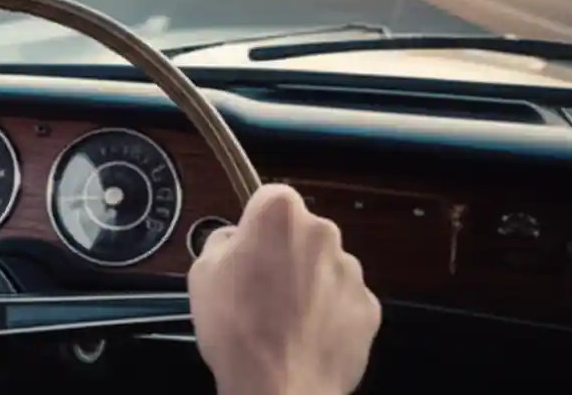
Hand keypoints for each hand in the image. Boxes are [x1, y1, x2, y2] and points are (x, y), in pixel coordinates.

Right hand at [188, 184, 381, 394]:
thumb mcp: (201, 273)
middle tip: (262, 288)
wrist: (281, 389)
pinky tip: (307, 337)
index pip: (270, 197)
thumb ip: (222, 243)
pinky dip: (330, 313)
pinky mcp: (370, 307)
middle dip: (286, 251)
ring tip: (285, 321)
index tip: (247, 249)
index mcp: (280, 214)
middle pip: (302, 231)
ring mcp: (352, 271)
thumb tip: (237, 241)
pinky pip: (344, 300)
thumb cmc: (235, 327)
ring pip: (325, 266)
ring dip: (309, 282)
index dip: (257, 223)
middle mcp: (324, 232)